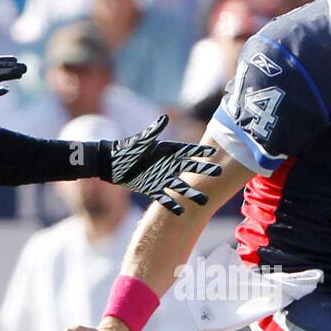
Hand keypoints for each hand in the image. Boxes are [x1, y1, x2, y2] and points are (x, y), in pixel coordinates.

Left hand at [100, 116, 222, 213]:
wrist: (110, 164)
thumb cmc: (124, 149)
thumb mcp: (140, 141)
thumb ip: (153, 132)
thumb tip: (164, 118)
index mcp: (166, 151)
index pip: (187, 151)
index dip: (199, 152)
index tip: (213, 152)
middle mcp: (167, 165)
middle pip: (189, 169)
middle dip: (203, 171)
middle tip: (219, 173)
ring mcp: (161, 178)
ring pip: (180, 186)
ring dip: (191, 193)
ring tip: (204, 201)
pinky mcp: (152, 188)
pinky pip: (165, 197)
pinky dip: (172, 204)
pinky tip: (182, 212)